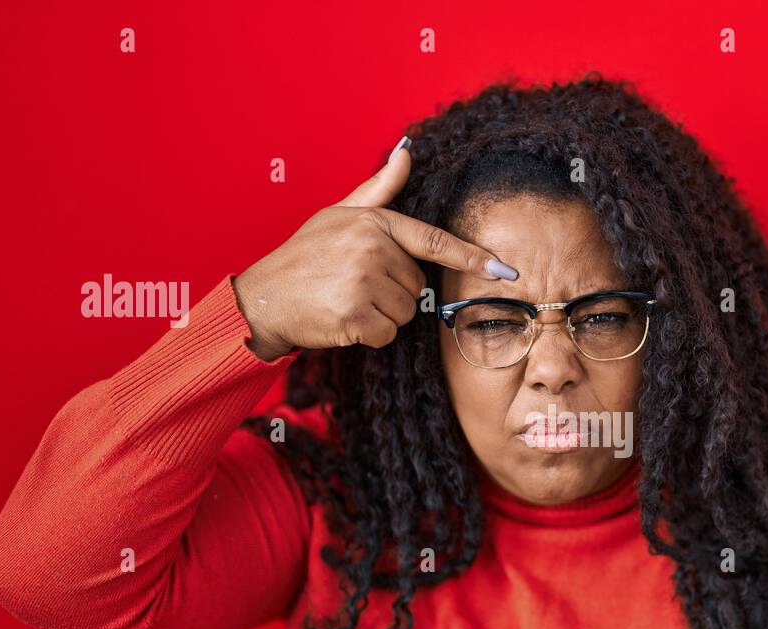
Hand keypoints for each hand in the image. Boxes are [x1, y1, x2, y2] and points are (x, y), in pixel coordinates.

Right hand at [233, 141, 517, 360]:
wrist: (263, 297)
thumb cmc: (304, 257)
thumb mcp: (339, 215)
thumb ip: (379, 191)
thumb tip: (406, 153)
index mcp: (373, 223)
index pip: (433, 241)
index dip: (472, 257)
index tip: (504, 270)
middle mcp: (371, 247)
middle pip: (417, 286)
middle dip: (392, 293)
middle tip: (354, 286)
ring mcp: (362, 280)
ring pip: (405, 313)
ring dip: (381, 316)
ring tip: (346, 301)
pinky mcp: (355, 314)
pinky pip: (387, 334)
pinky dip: (368, 335)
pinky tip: (343, 320)